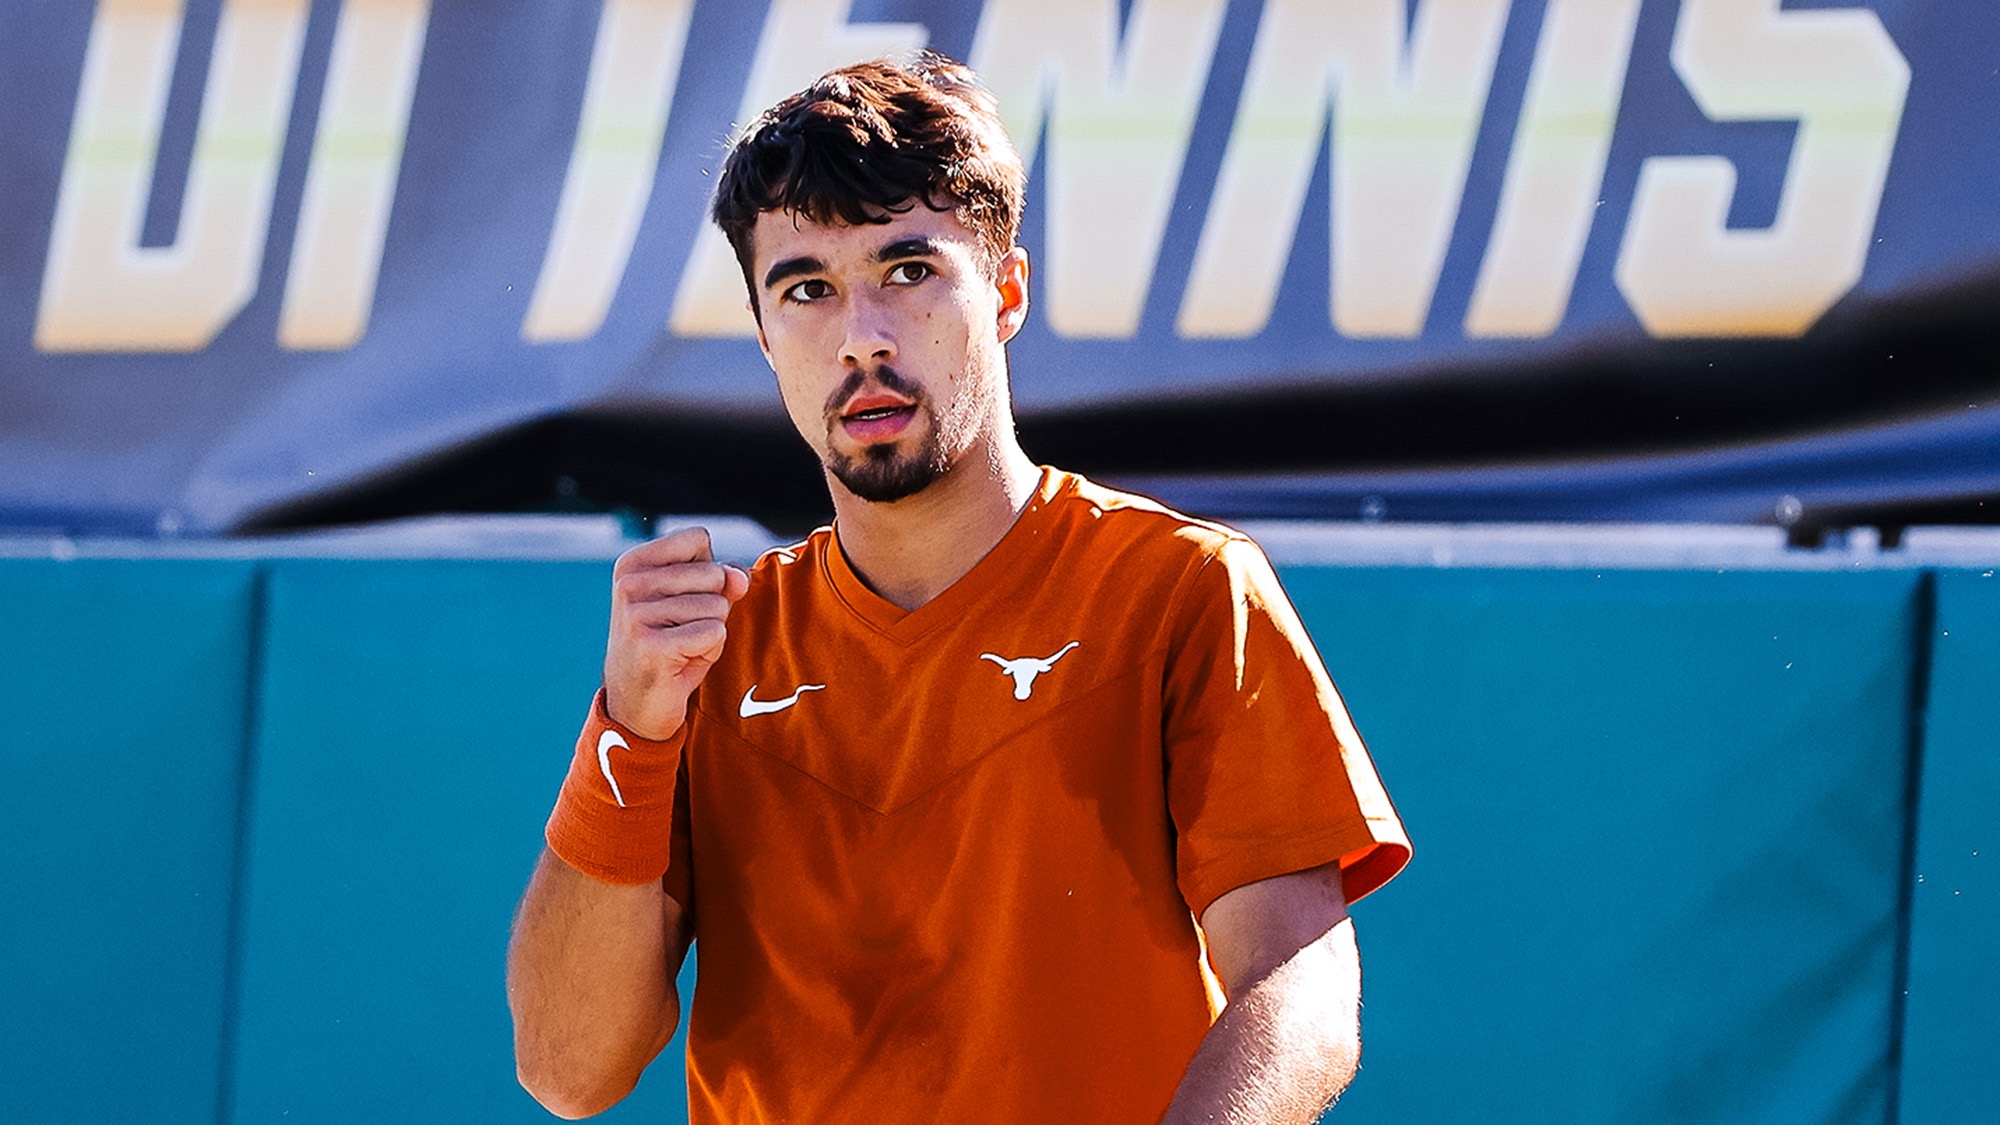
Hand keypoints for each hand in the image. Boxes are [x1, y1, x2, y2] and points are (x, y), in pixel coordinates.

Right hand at [602, 527, 750, 739]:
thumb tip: (739, 578)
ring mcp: (636, 615)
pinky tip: (682, 662)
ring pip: (717, 606)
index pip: (699, 539)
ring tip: (680, 648)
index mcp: (633, 564)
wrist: (637, 705)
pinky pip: (714, 633)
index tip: (680, 601)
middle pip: (713, 573)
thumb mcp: (696, 604)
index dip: (707, 572)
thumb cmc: (670, 647)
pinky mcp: (652, 646)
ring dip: (710, 632)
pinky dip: (710, 651)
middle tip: (681, 632)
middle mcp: (629, 584)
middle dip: (711, 607)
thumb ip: (722, 579)